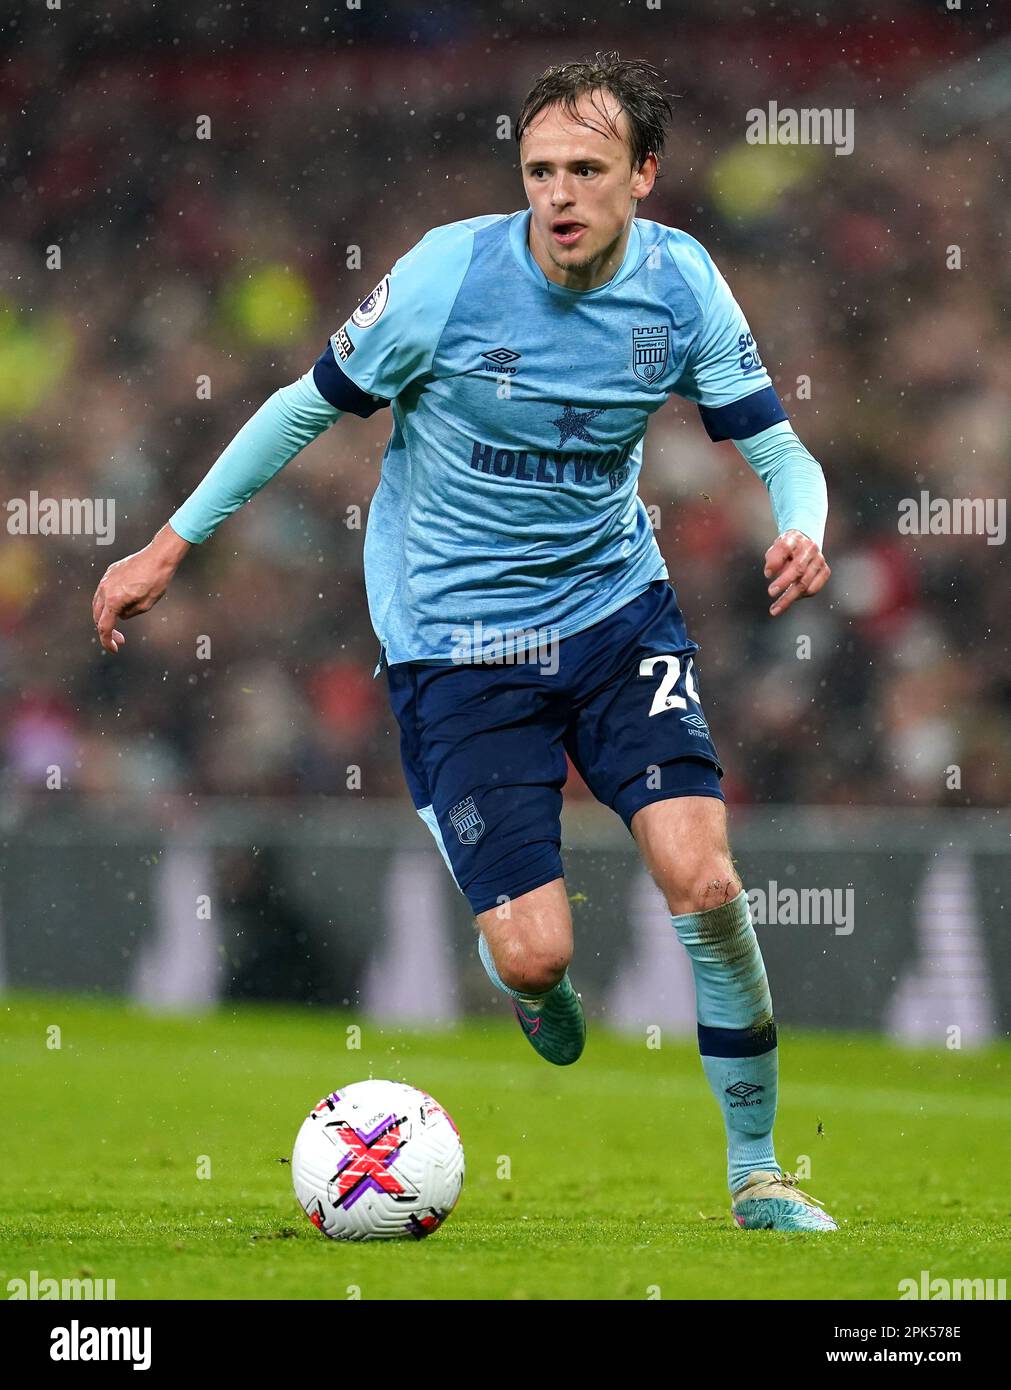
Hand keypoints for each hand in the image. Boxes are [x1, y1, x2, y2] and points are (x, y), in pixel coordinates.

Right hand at [91, 523, 190, 652]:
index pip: (104, 626)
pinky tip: (120, 604)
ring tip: (118, 622)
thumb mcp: (146, 605)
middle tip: (120, 638)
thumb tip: (121, 615)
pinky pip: (103, 591)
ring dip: (104, 615)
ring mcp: (106, 579)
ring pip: (97, 603)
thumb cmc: (156, 580)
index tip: (114, 648)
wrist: (158, 556)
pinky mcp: (110, 572)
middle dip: (106, 629)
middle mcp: (105, 589)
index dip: (107, 641)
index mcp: (113, 600)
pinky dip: (107, 601)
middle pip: (97, 616)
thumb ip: (129, 614)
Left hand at [763, 530, 829, 616]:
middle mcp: (810, 548)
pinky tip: (791, 598)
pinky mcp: (825, 571)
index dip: (775, 562)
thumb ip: (772, 559)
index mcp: (795, 539)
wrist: (804, 544)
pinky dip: (801, 596)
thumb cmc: (786, 550)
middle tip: (771, 593)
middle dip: (783, 582)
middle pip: (798, 568)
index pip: (784, 548)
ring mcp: (819, 560)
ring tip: (776, 608)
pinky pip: (813, 589)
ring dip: (789, 597)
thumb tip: (769, 573)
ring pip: (805, 583)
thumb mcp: (775, 549)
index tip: (767, 575)